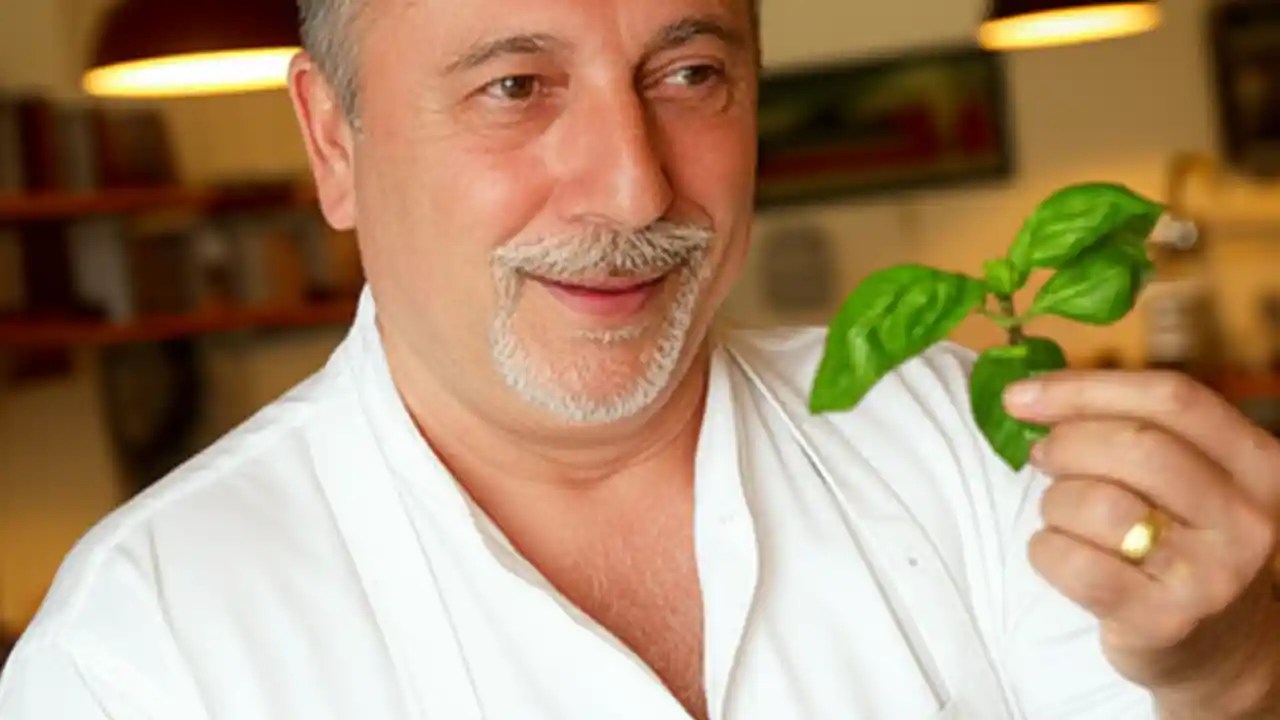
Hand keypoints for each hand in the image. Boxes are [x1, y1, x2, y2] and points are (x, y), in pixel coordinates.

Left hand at [1004, 370, 1279, 717]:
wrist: (1218, 648)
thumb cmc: (1178, 541)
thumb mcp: (1184, 479)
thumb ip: (1128, 426)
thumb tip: (1025, 394)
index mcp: (1256, 464)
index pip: (1172, 398)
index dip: (1086, 388)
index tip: (1020, 394)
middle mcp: (1245, 518)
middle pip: (1136, 445)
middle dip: (1067, 443)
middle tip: (1042, 457)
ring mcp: (1210, 574)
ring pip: (1098, 503)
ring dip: (1056, 502)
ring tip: (1065, 516)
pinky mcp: (1164, 620)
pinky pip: (1073, 562)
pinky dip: (1046, 550)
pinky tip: (1060, 553)